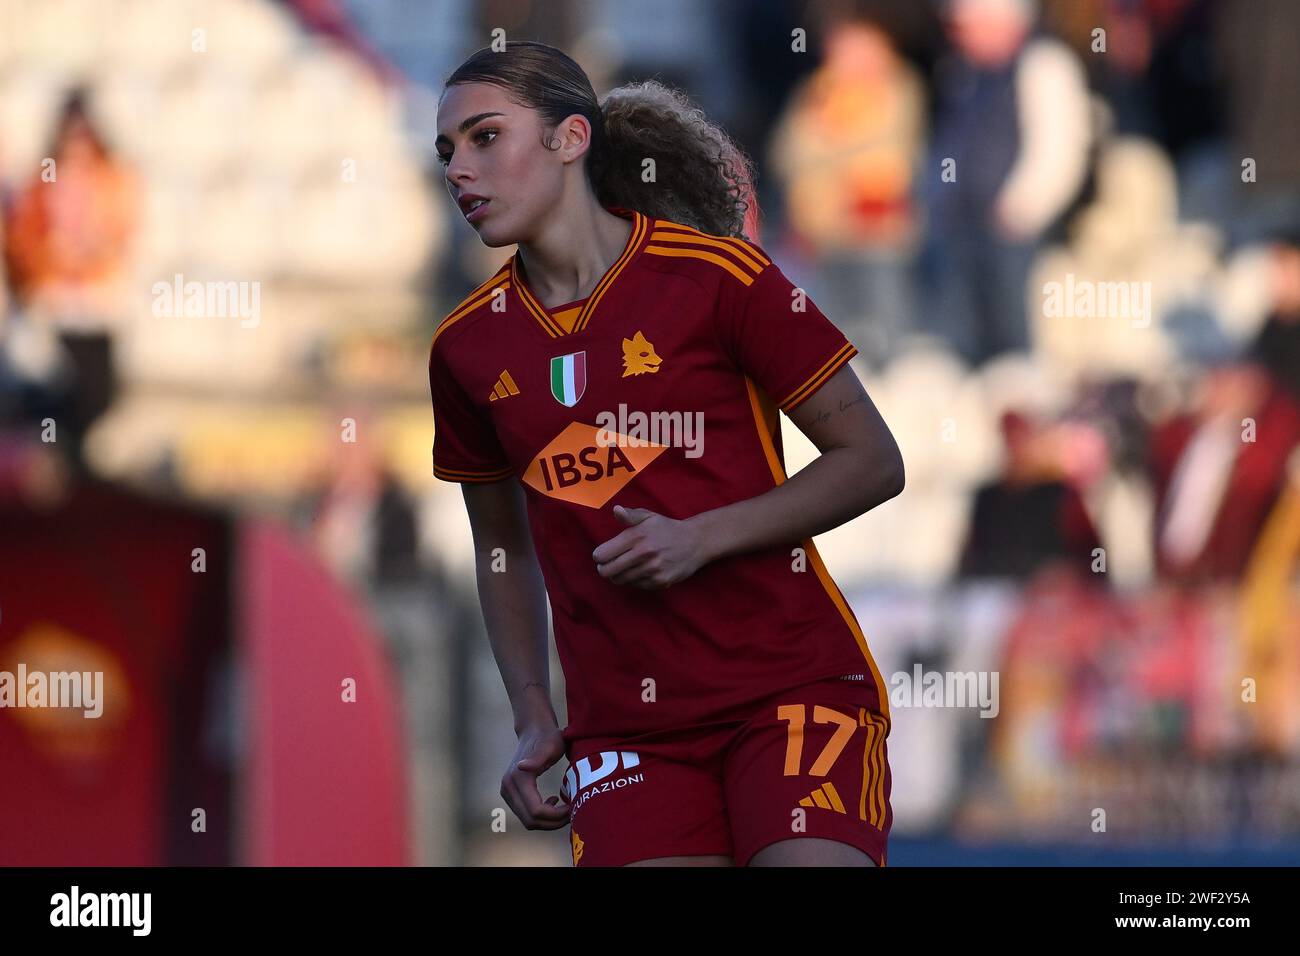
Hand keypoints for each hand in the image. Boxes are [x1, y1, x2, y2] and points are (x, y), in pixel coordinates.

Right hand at [500, 723, 569, 830]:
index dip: (555, 816)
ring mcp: (507, 791)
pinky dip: (541, 815)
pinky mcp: (510, 793)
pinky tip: (553, 801)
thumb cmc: (547, 737)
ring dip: (548, 821)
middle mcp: (508, 787)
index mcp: (518, 778)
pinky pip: (525, 814)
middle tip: (571, 813)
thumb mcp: (551, 745)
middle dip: (553, 822)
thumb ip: (538, 758)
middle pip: (530, 820)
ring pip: (528, 820)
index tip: (571, 807)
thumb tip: (522, 767)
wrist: (533, 729)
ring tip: (565, 808)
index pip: (536, 811)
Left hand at [591, 504, 709, 588]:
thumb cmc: (666, 528)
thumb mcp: (648, 516)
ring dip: (618, 575)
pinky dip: (634, 580)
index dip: (599, 556)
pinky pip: (636, 585)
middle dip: (604, 569)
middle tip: (607, 565)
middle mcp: (644, 554)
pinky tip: (640, 571)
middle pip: (608, 571)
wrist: (695, 542)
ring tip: (624, 567)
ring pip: (620, 580)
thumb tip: (616, 510)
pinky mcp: (660, 581)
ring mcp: (652, 569)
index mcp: (637, 536)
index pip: (602, 554)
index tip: (603, 554)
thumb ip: (629, 515)